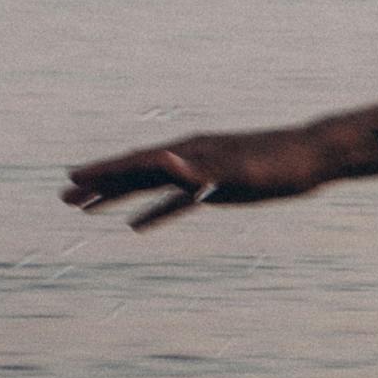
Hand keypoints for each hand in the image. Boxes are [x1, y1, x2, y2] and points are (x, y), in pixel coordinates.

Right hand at [61, 126, 321, 228]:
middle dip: (99, 185)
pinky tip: (134, 226)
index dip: (105, 172)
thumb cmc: (279, 163)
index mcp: (190, 151)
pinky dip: (153, 212)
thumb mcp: (240, 169)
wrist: (313, 157)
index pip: (138, 161)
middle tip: (64, 197)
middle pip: (135, 172)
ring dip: (117, 198)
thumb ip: (199, 167)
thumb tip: (162, 158)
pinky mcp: (214, 187)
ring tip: (85, 209)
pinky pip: (174, 202)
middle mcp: (188, 157)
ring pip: (148, 187)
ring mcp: (200, 171)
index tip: (72, 178)